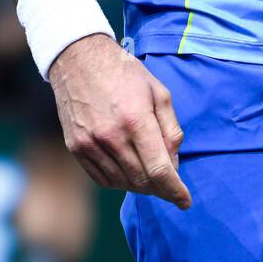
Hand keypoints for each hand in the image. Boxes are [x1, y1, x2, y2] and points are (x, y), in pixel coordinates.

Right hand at [48, 33, 190, 207]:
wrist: (80, 60)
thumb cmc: (125, 73)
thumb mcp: (158, 92)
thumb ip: (170, 129)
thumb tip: (174, 162)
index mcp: (136, 119)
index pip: (159, 169)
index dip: (175, 190)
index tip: (185, 201)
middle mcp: (111, 136)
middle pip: (142, 181)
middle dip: (161, 189)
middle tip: (171, 185)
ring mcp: (90, 144)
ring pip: (122, 183)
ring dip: (141, 186)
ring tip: (151, 176)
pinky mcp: (76, 148)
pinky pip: (102, 179)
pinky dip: (120, 182)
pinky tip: (129, 172)